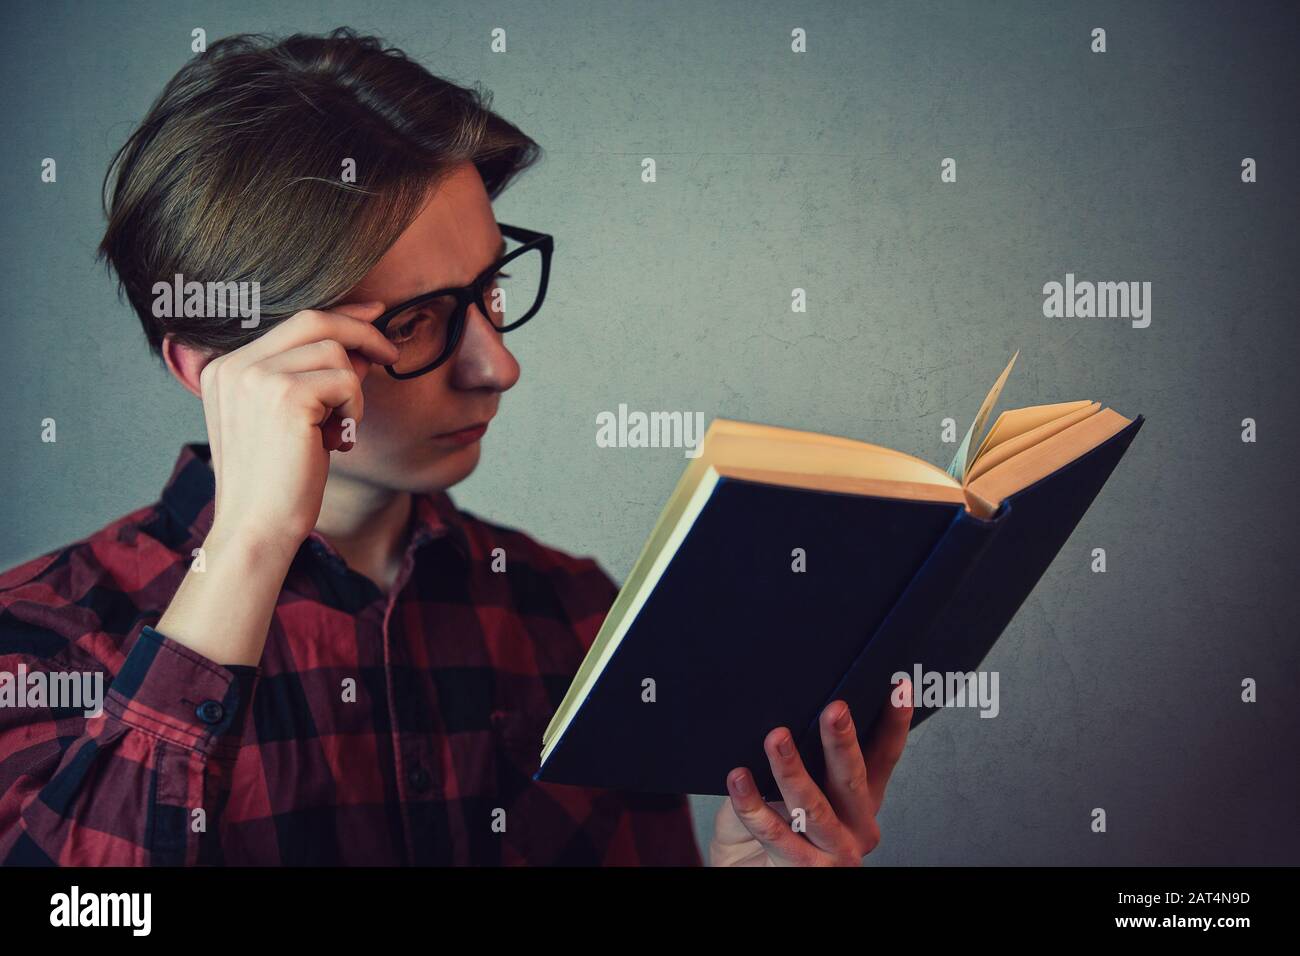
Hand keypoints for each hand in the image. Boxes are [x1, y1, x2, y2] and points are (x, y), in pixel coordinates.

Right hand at [198, 302, 398, 552]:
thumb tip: (359, 345)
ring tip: (337, 432)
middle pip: (313, 321)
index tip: (373, 315)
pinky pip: (346, 382)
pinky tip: (336, 442)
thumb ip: (311, 379)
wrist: (258, 527)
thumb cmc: (277, 482)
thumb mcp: (290, 421)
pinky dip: (354, 411)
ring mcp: (257, 378)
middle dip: (361, 331)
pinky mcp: (286, 396)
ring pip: (336, 353)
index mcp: (225, 369)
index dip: (339, 315)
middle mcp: (234, 366)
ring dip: (353, 394)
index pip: (292, 323)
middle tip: (391, 353)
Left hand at [709, 681, 913, 865]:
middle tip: (834, 710)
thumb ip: (799, 759)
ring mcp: (833, 852)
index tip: (897, 689)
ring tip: (776, 739)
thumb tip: (788, 715)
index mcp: (861, 800)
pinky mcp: (803, 870)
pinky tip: (739, 779)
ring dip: (792, 770)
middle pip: (852, 780)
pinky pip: (774, 833)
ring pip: (813, 807)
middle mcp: (856, 827)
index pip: (884, 757)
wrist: (750, 872)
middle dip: (842, 742)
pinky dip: (752, 804)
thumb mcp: (792, 787)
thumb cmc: (773, 827)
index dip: (893, 723)